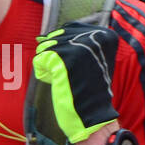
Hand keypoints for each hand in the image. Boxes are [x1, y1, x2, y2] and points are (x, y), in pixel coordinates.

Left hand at [33, 22, 120, 144]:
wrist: (93, 116)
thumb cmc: (89, 89)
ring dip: (49, 64)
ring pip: (45, 47)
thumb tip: (42, 36)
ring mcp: (78, 47)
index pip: (69, 28)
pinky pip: (39, 59)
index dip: (63, 47)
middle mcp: (93, 37)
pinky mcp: (62, 59)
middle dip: (55, 56)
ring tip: (65, 78)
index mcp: (104, 35)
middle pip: (55, 37)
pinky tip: (57, 82)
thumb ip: (74, 43)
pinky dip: (43, 73)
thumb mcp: (90, 59)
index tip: (73, 65)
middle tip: (68, 74)